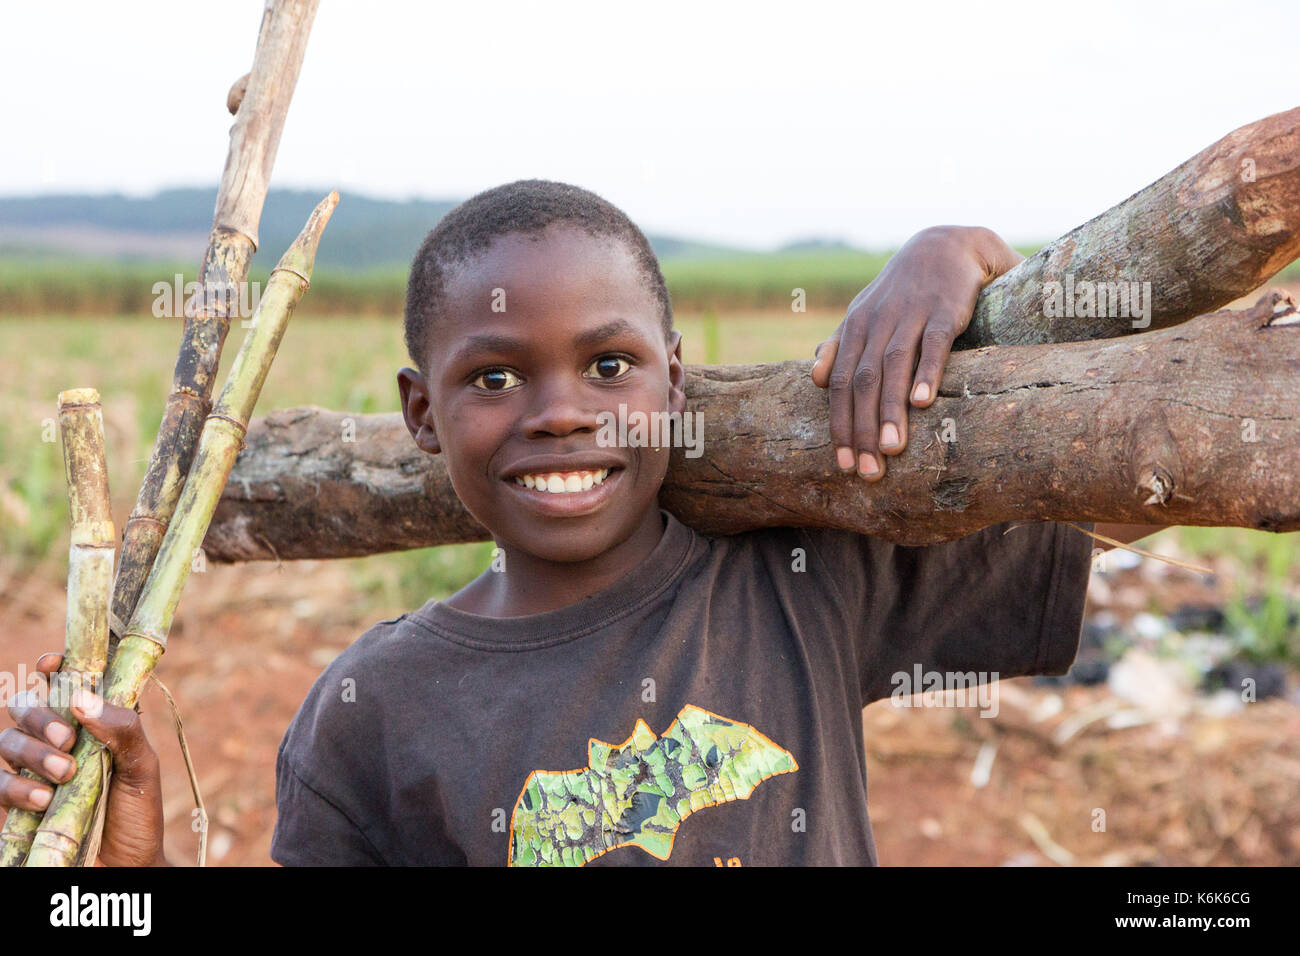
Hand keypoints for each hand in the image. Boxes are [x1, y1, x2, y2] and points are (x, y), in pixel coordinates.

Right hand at [1, 652, 166, 865]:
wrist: (127, 865)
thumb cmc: (138, 812)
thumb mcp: (142, 767)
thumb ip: (121, 730)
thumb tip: (81, 700)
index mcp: (91, 722)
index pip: (64, 683)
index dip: (55, 668)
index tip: (52, 664)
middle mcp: (59, 741)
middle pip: (26, 707)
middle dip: (41, 717)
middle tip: (68, 741)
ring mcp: (35, 771)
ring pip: (7, 741)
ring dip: (32, 753)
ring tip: (64, 774)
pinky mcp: (18, 803)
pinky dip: (17, 787)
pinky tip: (44, 799)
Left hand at [811, 225, 1022, 480]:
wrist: (946, 245)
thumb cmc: (902, 290)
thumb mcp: (864, 313)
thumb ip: (840, 345)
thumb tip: (815, 378)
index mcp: (855, 329)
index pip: (841, 385)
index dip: (840, 425)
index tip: (843, 464)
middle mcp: (876, 324)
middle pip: (863, 383)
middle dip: (863, 430)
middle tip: (867, 471)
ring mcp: (910, 316)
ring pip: (893, 368)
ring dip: (891, 411)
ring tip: (891, 450)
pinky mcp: (944, 310)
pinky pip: (932, 344)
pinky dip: (926, 373)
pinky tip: (923, 404)